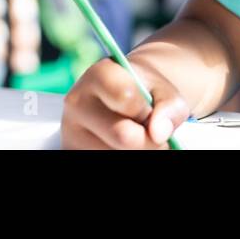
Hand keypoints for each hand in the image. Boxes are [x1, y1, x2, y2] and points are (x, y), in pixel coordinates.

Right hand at [61, 58, 189, 148]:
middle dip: (148, 139)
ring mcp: (70, 131)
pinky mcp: (71, 150)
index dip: (147, 110)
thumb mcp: (164, 89)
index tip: (149, 109)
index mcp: (97, 75)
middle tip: (150, 130)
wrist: (125, 98)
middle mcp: (77, 102)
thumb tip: (159, 134)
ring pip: (116, 155)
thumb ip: (169, 105)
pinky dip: (126, 158)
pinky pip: (107, 163)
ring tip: (136, 136)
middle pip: (123, 135)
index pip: (126, 97)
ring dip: (139, 152)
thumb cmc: (146, 92)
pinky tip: (123, 147)